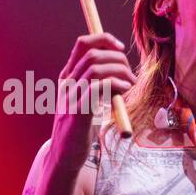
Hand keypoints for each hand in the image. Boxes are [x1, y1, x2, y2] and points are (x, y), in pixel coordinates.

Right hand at [48, 33, 135, 169]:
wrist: (65, 154)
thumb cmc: (81, 127)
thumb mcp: (88, 99)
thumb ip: (99, 83)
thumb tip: (122, 68)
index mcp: (68, 76)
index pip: (83, 44)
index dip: (104, 40)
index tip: (121, 48)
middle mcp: (67, 83)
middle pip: (92, 54)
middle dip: (117, 59)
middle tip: (130, 74)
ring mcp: (71, 97)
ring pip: (95, 69)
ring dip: (120, 72)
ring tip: (130, 85)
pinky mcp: (78, 113)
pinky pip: (96, 88)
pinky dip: (114, 85)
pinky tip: (123, 91)